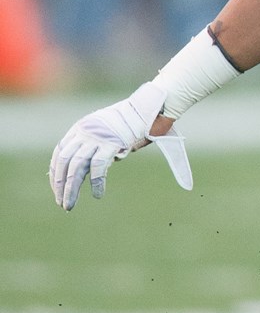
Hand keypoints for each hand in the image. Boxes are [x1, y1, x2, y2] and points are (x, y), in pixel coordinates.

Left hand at [50, 85, 193, 210]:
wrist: (149, 107)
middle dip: (61, 185)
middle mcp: (85, 132)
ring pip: (77, 166)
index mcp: (80, 128)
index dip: (56, 174)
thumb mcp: (105, 133)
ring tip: (70, 205)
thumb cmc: (131, 123)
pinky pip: (98, 166)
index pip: (60, 154)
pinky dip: (96, 182)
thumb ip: (94, 148)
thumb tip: (83, 171)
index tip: (57, 190)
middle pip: (65, 162)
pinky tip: (97, 194)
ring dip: (71, 188)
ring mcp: (97, 137)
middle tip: (61, 203)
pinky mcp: (111, 143)